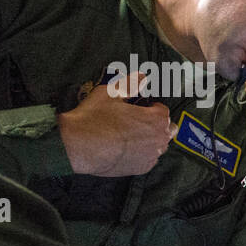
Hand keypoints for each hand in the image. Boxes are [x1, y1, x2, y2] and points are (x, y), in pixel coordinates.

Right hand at [56, 72, 175, 176]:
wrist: (77, 147)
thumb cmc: (94, 117)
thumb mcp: (111, 93)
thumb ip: (131, 84)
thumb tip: (142, 76)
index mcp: (156, 119)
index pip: (163, 110)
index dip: (150, 107)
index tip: (138, 107)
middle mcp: (160, 139)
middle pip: (167, 129)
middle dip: (156, 124)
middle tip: (136, 121)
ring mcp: (152, 156)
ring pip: (159, 146)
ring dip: (151, 139)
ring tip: (130, 135)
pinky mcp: (142, 169)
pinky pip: (149, 159)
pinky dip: (142, 154)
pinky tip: (126, 149)